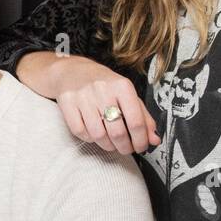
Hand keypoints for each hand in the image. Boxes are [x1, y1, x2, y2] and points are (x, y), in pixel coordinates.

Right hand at [21, 53, 160, 154]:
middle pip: (117, 132)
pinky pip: (80, 132)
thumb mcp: (127, 95)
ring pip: (98, 135)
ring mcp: (83, 96)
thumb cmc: (104, 85)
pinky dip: (89, 138)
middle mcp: (102, 89)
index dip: (141, 140)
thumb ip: (143, 117)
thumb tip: (154, 139)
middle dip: (124, 147)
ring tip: (111, 144)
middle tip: (126, 149)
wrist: (73, 71)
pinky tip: (94, 134)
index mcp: (122, 86)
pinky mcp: (67, 103)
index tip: (141, 147)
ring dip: (107, 145)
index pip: (136, 121)